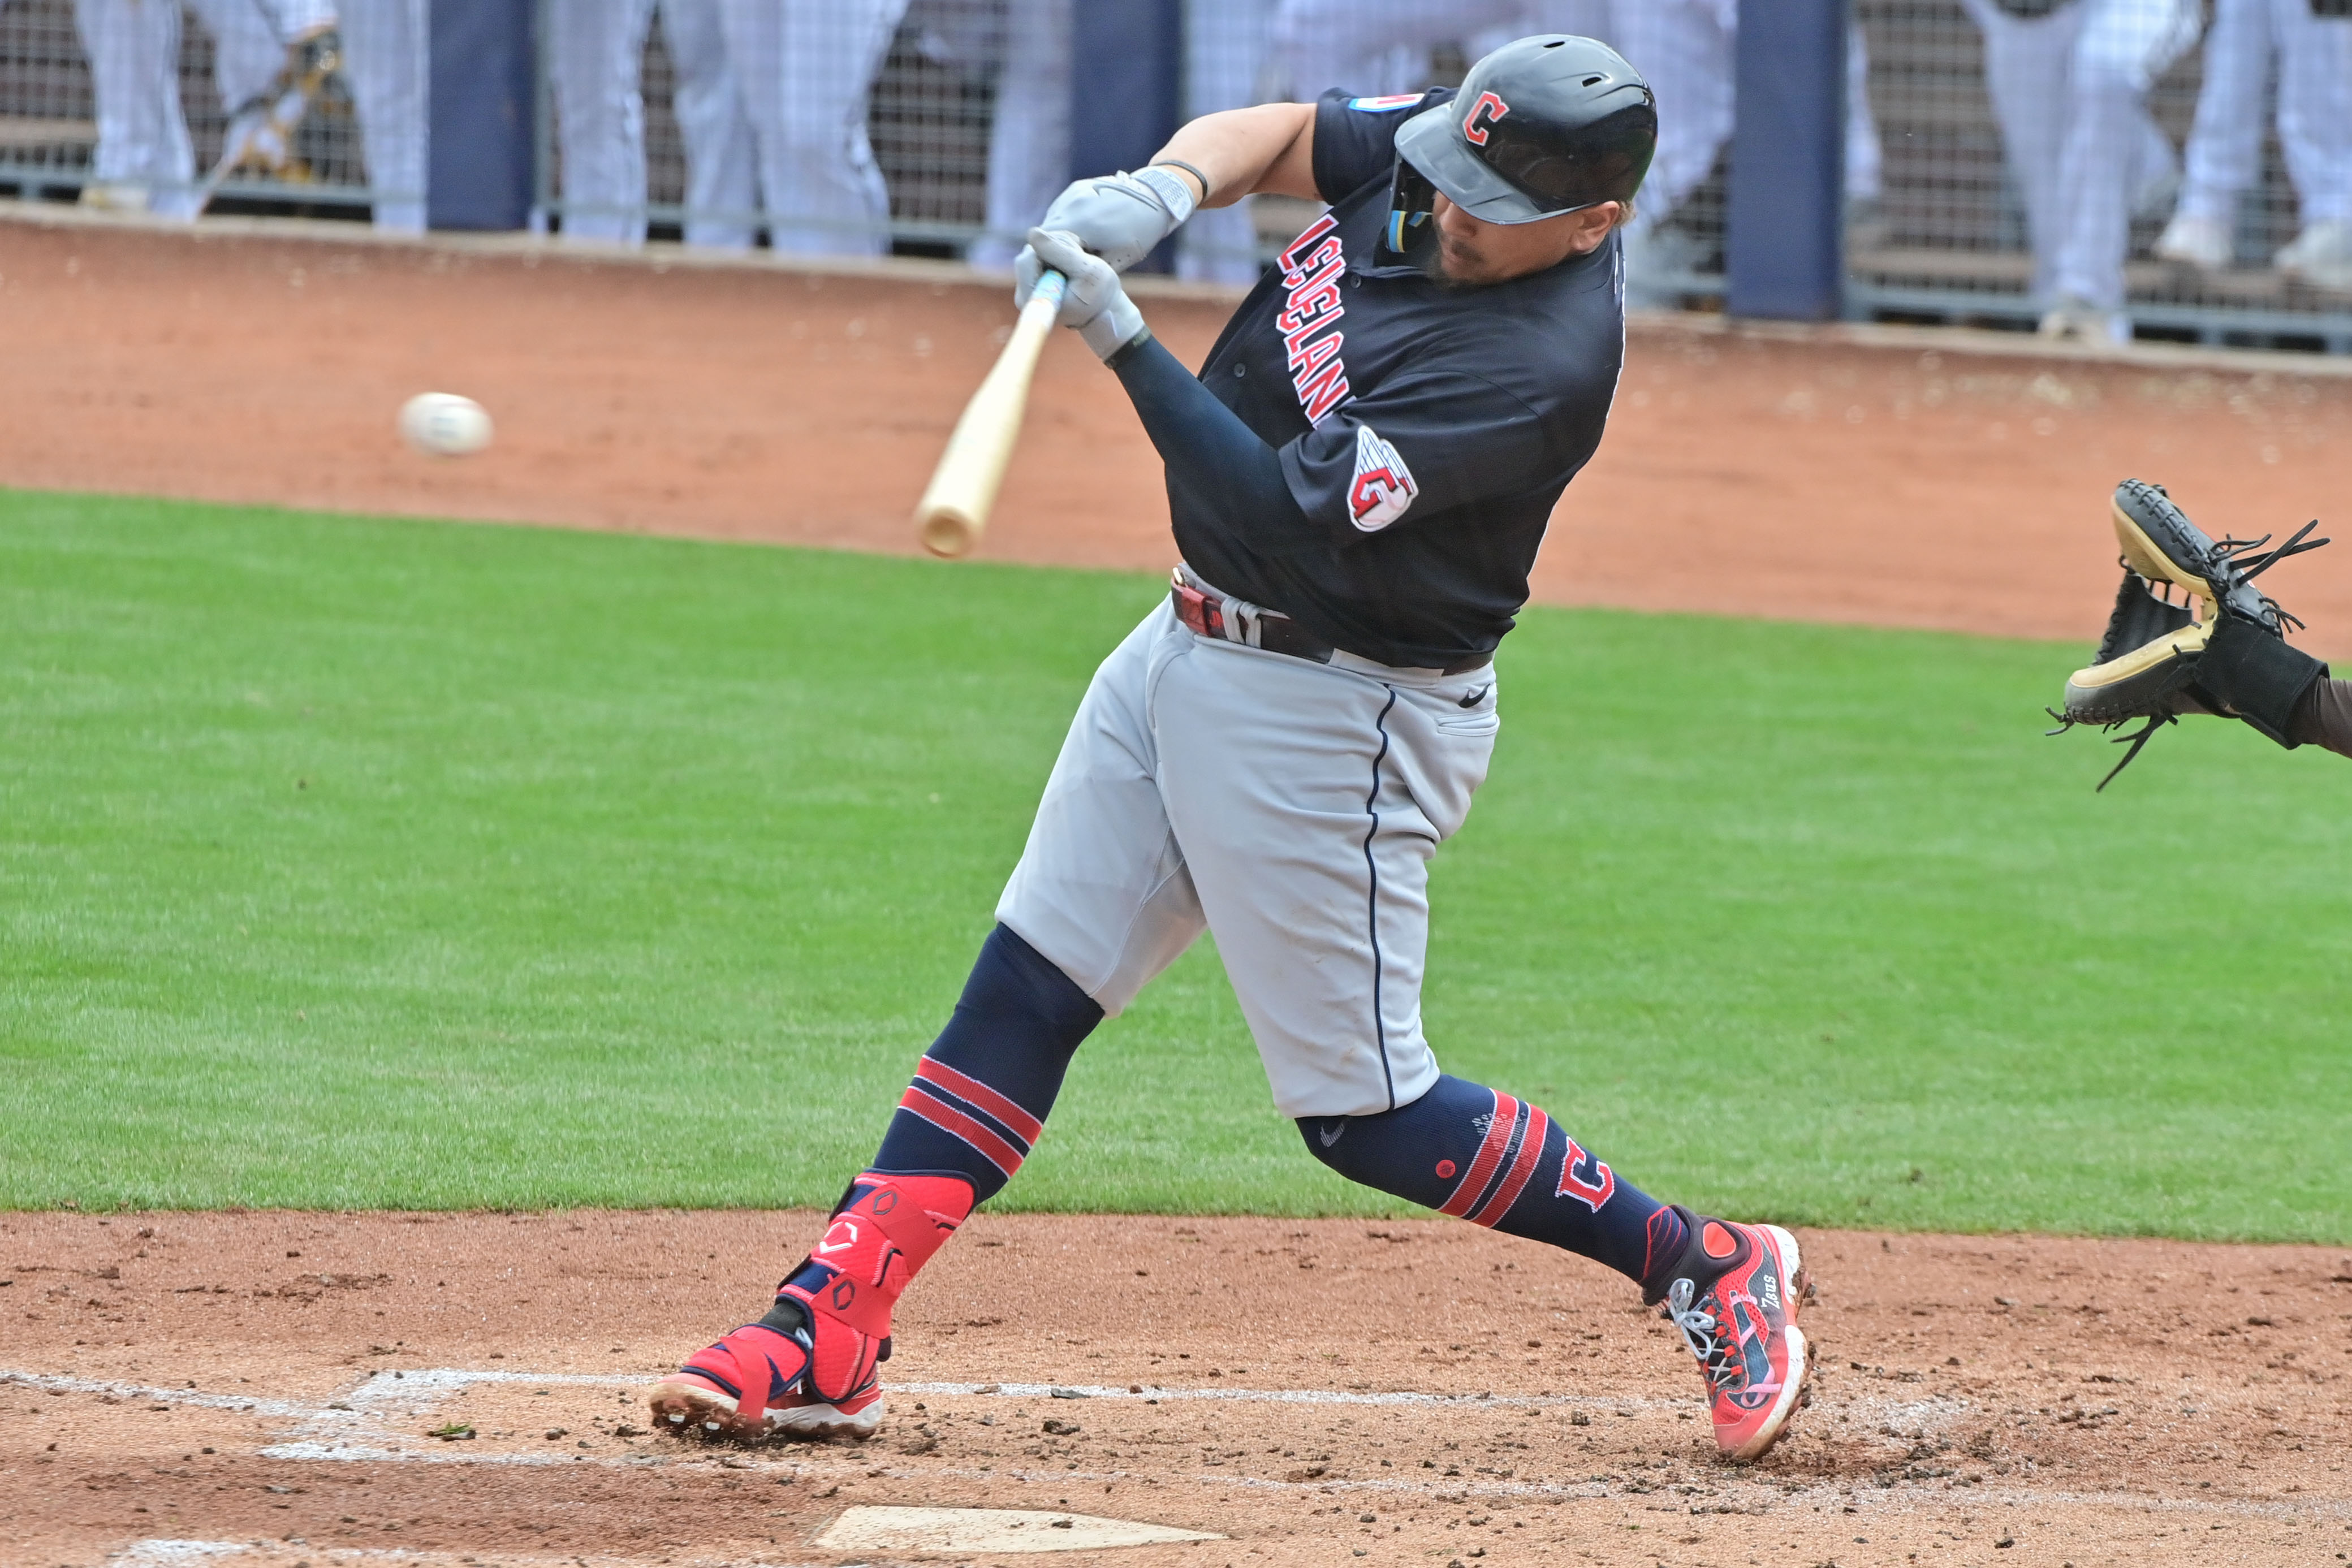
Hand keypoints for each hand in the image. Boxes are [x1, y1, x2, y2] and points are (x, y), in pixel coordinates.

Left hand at [1027, 228, 1145, 360]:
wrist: (1102, 308)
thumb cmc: (1099, 295)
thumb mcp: (1087, 271)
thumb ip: (1060, 252)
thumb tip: (1032, 233)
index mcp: (1035, 299)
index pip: (1028, 258)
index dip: (1052, 249)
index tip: (1075, 255)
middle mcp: (1025, 295)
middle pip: (1030, 252)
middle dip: (1055, 247)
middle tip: (1079, 256)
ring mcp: (1027, 287)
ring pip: (1035, 250)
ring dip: (1058, 248)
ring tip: (1078, 261)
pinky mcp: (1033, 279)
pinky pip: (1038, 254)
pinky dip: (1057, 252)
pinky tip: (1072, 262)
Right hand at [1045, 167, 1196, 270]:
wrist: (1156, 197)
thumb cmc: (1140, 233)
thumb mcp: (1115, 259)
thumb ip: (1084, 266)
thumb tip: (1062, 276)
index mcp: (1081, 224)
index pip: (1044, 246)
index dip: (1046, 262)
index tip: (1054, 274)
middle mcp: (1072, 205)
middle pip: (1047, 233)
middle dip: (1052, 249)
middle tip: (1065, 263)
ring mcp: (1073, 193)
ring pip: (1053, 220)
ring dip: (1060, 235)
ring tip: (1078, 246)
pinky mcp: (1076, 187)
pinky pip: (1062, 209)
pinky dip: (1067, 222)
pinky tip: (1084, 229)